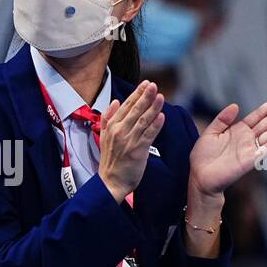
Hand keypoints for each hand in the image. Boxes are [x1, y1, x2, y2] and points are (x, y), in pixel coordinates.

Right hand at [99, 80, 164, 202]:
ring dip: (152, 108)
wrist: (110, 182)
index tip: (146, 84)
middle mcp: (119, 131)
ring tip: (161, 96)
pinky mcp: (137, 151)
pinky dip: (155, 126)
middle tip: (154, 85)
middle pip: (135, 110)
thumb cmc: (110, 161)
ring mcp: (128, 141)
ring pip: (142, 120)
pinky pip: (148, 136)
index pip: (126, 106)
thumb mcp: (104, 136)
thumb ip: (108, 118)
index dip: (137, 94)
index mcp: (112, 126)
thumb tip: (115, 102)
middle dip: (145, 96)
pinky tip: (162, 116)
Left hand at [187, 94, 266, 197]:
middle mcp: (248, 139)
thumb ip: (222, 119)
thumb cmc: (203, 157)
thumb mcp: (211, 132)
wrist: (200, 177)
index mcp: (239, 130)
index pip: (258, 115)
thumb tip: (236, 106)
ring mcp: (251, 149)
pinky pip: (265, 150)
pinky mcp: (250, 161)